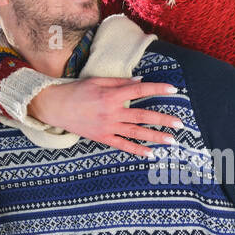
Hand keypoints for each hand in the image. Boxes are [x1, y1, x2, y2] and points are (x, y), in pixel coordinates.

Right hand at [27, 77, 184, 156]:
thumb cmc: (75, 90)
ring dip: (155, 137)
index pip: (139, 91)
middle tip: (180, 123)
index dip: (157, 89)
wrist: (54, 106)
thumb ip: (119, 82)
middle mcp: (111, 112)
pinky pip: (122, 145)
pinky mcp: (102, 137)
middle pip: (142, 116)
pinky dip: (136, 150)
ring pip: (136, 133)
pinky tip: (150, 154)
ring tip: (171, 140)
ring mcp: (107, 127)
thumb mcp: (97, 81)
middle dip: (163, 119)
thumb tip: (140, 82)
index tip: (173, 90)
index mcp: (110, 95)